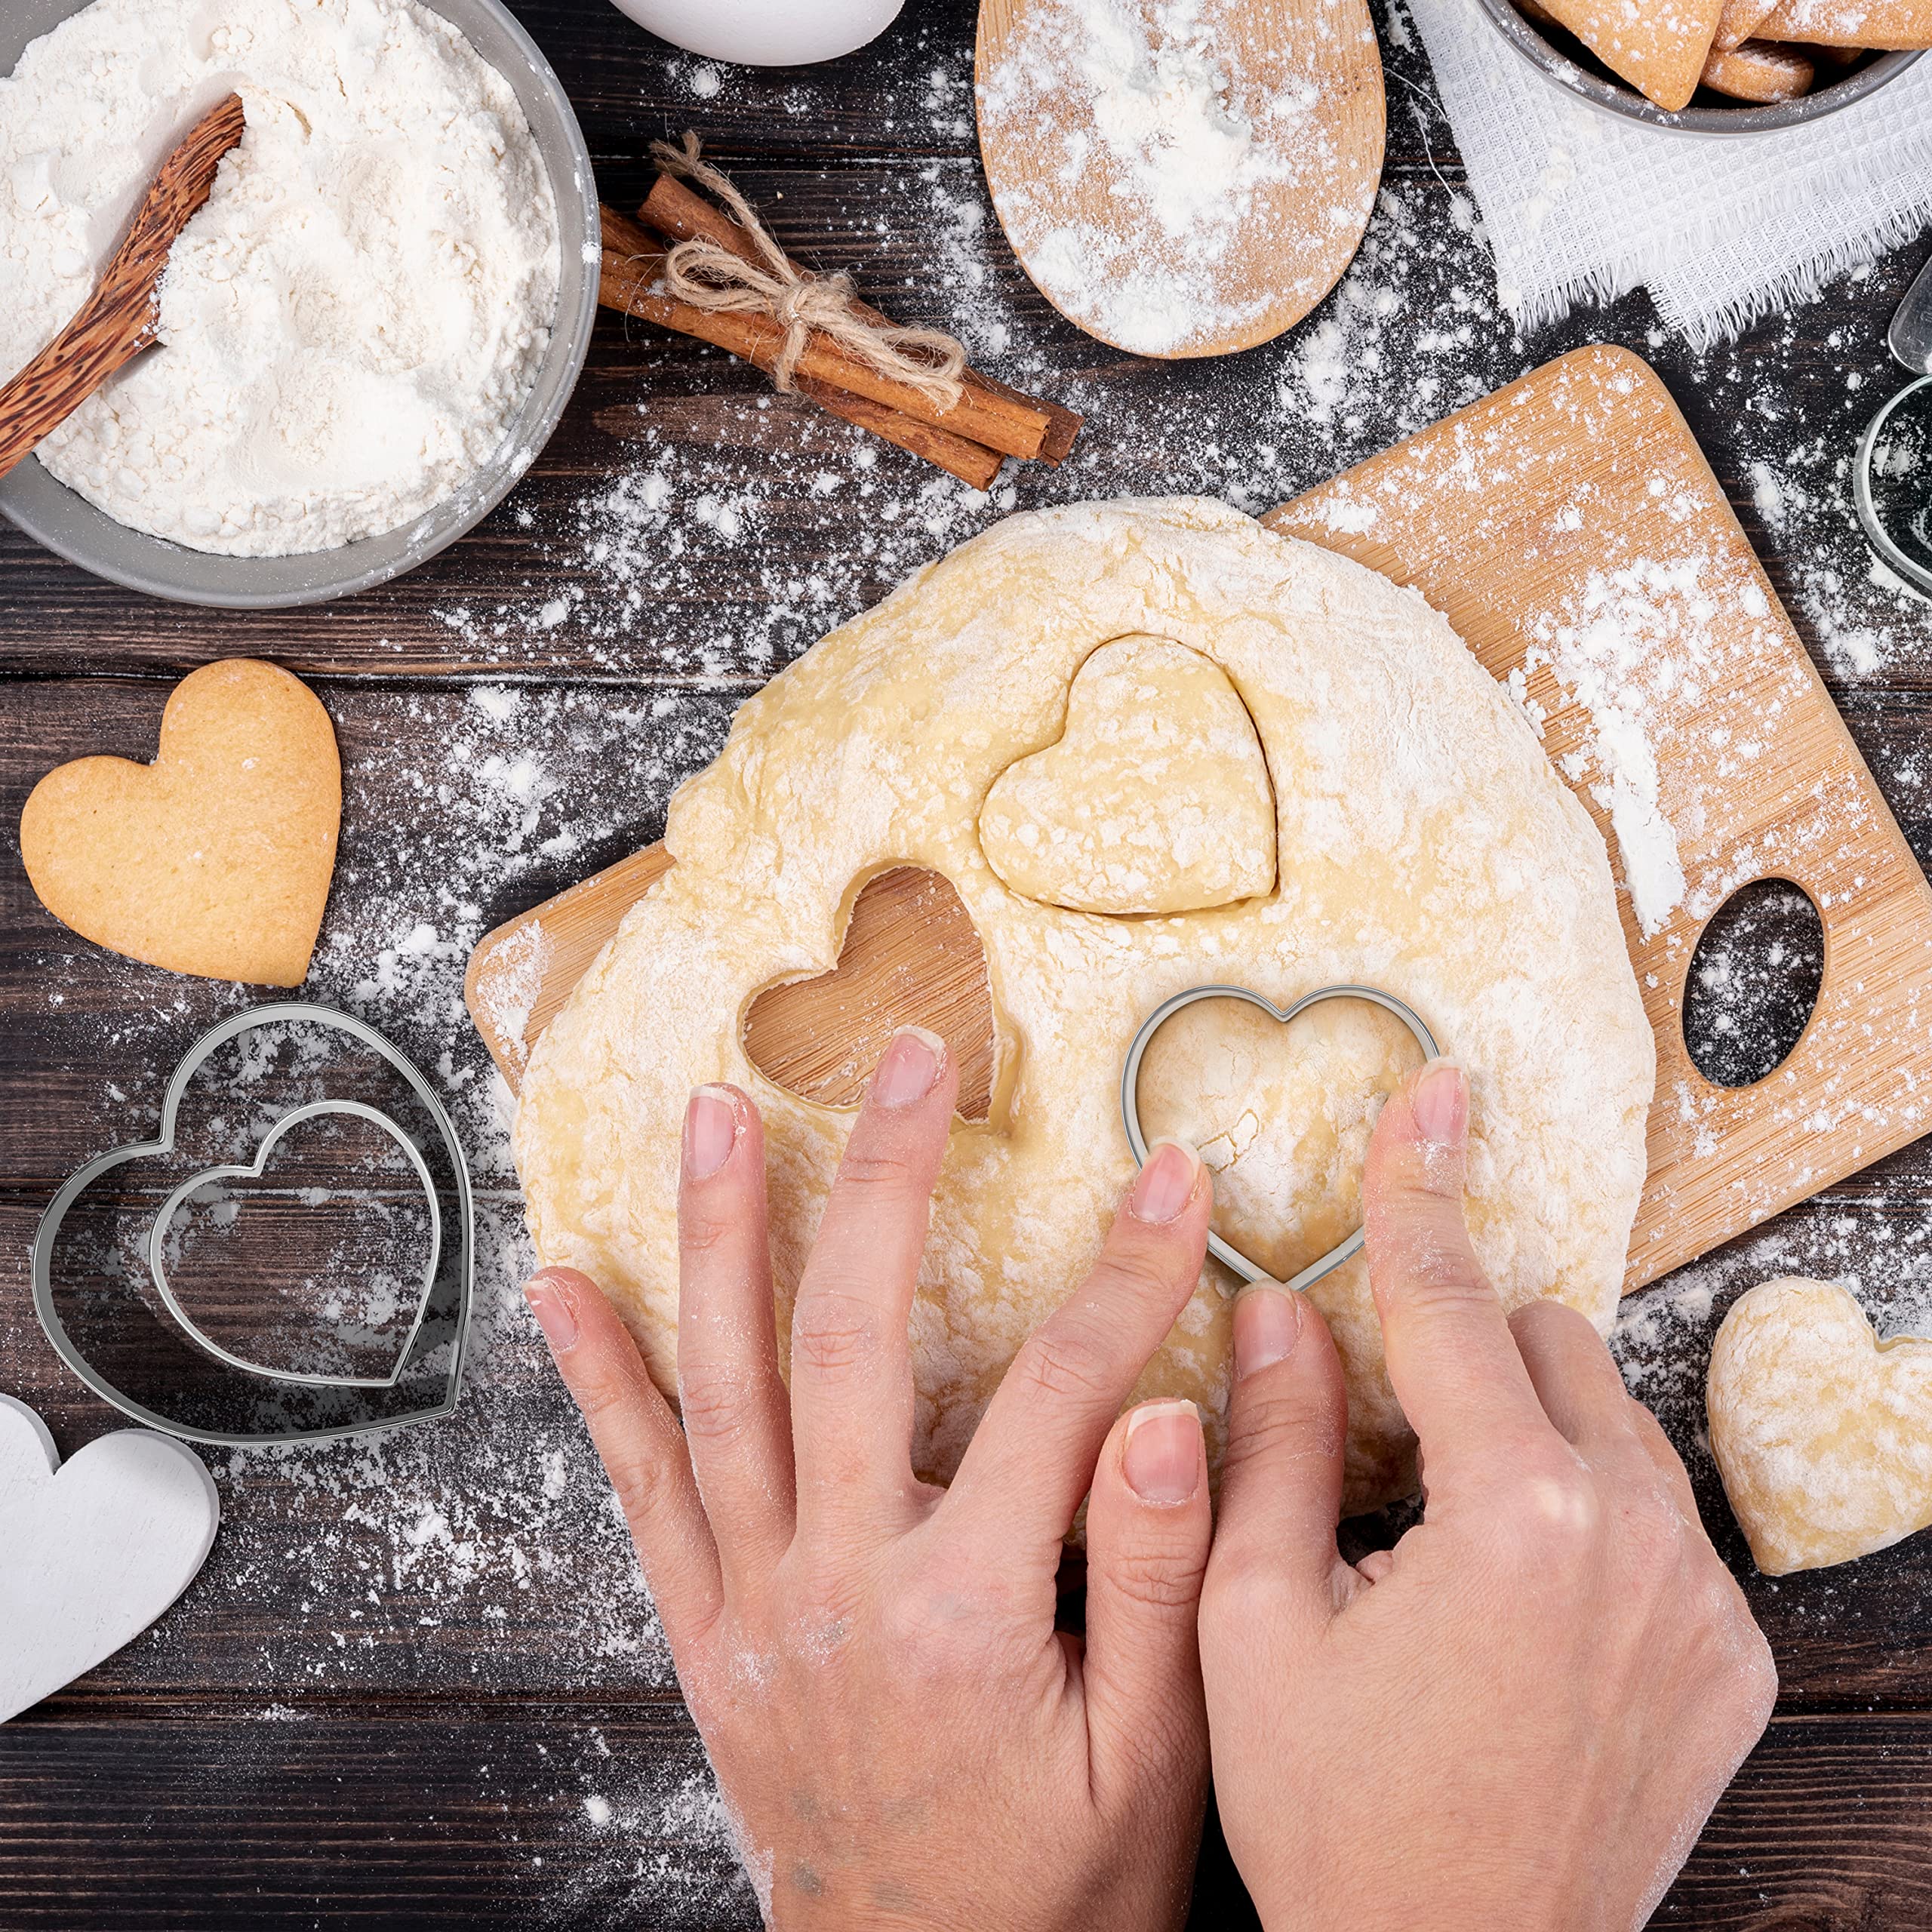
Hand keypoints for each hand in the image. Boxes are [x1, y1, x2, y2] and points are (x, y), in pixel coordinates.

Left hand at [526, 1026, 1218, 1929]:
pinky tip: (566, 1291)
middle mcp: (838, 1583)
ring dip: (717, 1235)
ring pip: (723, 1384)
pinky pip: (641, 1488)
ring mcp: (755, 1599)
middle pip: (853, 1337)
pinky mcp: (706, 1626)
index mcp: (967, 1611)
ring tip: (716, 1110)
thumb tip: (1168, 1412)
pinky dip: (601, 1383)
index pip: (1064, 1393)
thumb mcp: (1158, 1758)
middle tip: (905, 1057)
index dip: (1126, 1273)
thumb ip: (1157, 1580)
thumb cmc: (1058, 1887)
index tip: (1169, 1179)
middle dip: (883, 1178)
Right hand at [1199, 1058, 1775, 1931]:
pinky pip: (1658, 1520)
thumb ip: (1274, 1446)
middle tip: (1390, 1463)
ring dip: (1525, 1440)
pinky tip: (1520, 1616)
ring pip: (1607, 1426)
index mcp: (1511, 1519)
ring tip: (1451, 1556)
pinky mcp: (1734, 1659)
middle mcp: (1636, 1542)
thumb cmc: (1339, 1816)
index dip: (1418, 1186)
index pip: (1447, 1304)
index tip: (1432, 1093)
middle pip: (1545, 1345)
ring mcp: (1703, 1605)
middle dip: (1463, 1363)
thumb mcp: (1255, 1627)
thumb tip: (1280, 1315)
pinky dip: (1587, 1523)